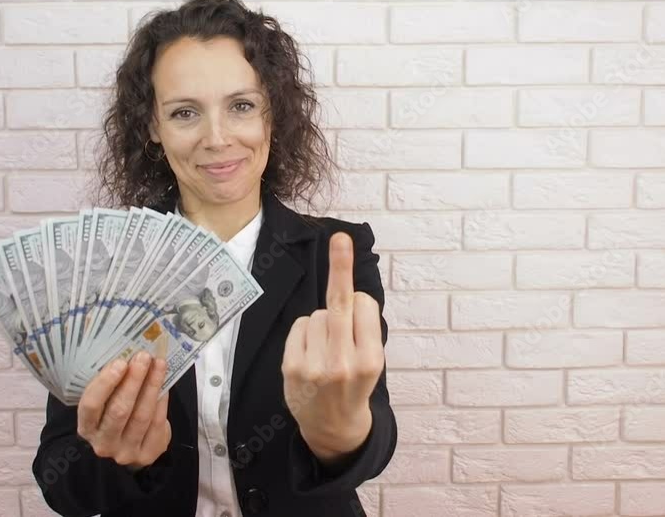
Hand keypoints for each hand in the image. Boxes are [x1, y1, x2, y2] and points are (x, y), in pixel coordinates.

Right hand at [77, 350, 170, 470]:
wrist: (132, 445)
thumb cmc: (115, 415)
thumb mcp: (106, 402)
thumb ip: (111, 385)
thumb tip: (128, 354)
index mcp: (87, 427)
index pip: (91, 406)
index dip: (105, 384)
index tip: (120, 363)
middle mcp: (103, 444)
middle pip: (119, 411)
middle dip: (133, 381)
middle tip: (143, 357)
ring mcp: (125, 453)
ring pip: (141, 416)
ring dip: (152, 386)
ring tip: (158, 364)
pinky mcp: (147, 455)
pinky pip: (157, 423)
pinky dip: (162, 401)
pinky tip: (164, 384)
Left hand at [281, 231, 384, 464]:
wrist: (333, 426)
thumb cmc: (354, 385)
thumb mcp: (372, 362)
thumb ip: (363, 329)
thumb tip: (349, 290)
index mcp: (370, 359)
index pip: (363, 305)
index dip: (359, 302)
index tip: (355, 285)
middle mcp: (344, 362)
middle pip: (340, 302)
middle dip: (341, 267)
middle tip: (341, 238)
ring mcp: (315, 366)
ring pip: (318, 313)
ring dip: (323, 322)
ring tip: (327, 350)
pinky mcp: (292, 367)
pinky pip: (301, 326)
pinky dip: (307, 332)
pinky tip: (311, 353)